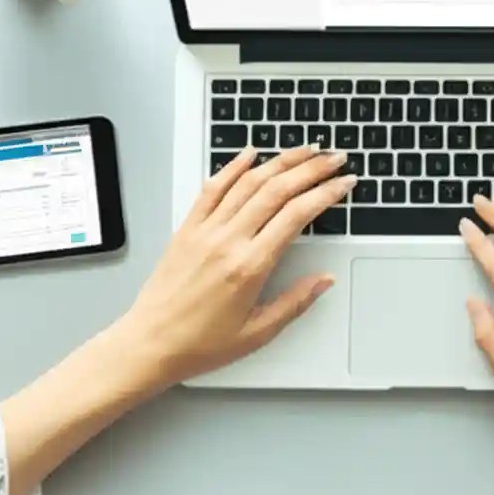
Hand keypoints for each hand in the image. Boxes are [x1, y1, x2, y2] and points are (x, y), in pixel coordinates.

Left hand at [116, 144, 354, 386]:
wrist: (149, 343)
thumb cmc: (199, 343)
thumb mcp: (257, 332)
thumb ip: (295, 302)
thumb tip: (324, 280)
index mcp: (250, 266)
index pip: (297, 215)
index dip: (326, 193)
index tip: (344, 184)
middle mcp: (227, 241)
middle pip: (277, 190)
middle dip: (311, 169)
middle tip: (334, 159)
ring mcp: (205, 230)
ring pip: (248, 182)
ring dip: (280, 161)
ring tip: (305, 150)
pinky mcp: (187, 228)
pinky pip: (212, 188)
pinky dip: (233, 166)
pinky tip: (250, 154)